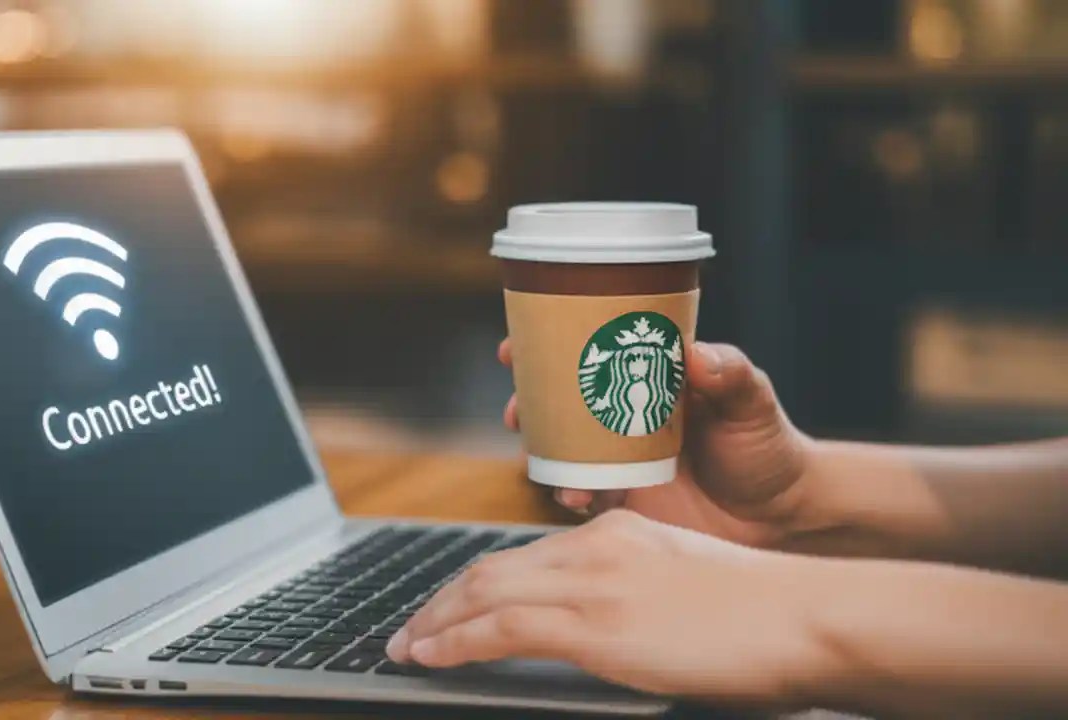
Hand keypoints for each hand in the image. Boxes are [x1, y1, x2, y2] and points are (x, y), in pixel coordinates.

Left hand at [386, 510, 826, 703]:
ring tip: (405, 647)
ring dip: (434, 622)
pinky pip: (500, 627)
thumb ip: (637, 601)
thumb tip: (607, 634)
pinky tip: (430, 657)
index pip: (522, 557)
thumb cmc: (767, 617)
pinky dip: (455, 641)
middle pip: (490, 568)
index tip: (447, 607)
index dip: (474, 585)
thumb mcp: (687, 591)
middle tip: (409, 629)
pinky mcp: (595, 622)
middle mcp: (596, 546)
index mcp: (618, 534)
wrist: (807, 617)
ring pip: (483, 592)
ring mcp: (593, 582)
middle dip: (440, 601)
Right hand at [499, 338, 813, 546]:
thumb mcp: (753, 404)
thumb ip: (731, 375)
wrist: (782, 519)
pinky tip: (572, 497)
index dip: (546, 346)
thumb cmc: (769, 448)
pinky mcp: (622, 503)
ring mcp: (619, 461)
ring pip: (561, 449)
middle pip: (560, 401)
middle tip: (514, 410)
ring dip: (540, 451)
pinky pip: (580, 495)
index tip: (514, 346)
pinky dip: (568, 493)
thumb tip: (696, 354)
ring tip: (538, 461)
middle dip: (526, 402)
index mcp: (648, 379)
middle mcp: (625, 417)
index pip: (589, 352)